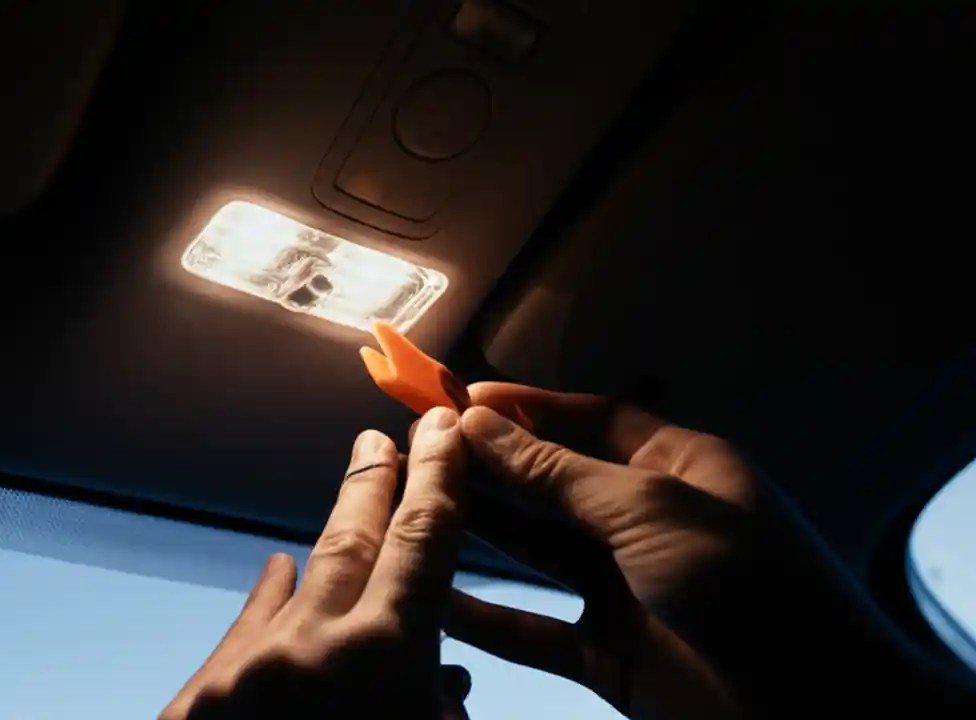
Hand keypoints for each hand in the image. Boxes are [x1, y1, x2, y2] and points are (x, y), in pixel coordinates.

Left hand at [161, 408, 470, 719]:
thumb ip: (436, 700)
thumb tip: (443, 677)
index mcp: (377, 660)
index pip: (419, 541)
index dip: (436, 476)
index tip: (440, 428)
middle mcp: (303, 650)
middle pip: (349, 542)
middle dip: (371, 486)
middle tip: (380, 439)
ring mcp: (241, 674)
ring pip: (294, 584)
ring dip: (328, 540)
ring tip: (350, 503)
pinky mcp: (196, 702)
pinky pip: (244, 633)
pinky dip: (269, 600)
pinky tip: (278, 570)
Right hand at [441, 383, 768, 717]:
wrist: (814, 712)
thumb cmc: (750, 589)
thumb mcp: (651, 509)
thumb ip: (559, 472)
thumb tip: (479, 424)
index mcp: (679, 469)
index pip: (591, 420)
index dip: (526, 408)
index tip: (458, 400)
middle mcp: (648, 522)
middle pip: (554, 482)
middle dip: (491, 465)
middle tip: (419, 448)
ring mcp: (626, 590)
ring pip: (537, 552)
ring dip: (480, 530)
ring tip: (411, 505)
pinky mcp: (609, 655)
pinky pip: (534, 631)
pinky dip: (486, 617)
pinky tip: (436, 596)